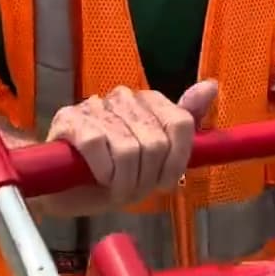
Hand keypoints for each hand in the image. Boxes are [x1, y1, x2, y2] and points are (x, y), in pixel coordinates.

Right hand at [35, 80, 218, 217]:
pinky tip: (97, 178)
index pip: (180, 123)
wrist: (64, 190)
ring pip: (128, 148)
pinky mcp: (69, 120)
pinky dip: (102, 172)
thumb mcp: (156, 159)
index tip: (163, 181)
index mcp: (149, 102)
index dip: (176, 161)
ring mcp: (95, 106)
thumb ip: (185, 126)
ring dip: (124, 181)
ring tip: (114, 187)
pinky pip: (97, 146)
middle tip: (132, 188)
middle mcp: (124, 97)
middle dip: (147, 177)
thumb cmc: (111, 174)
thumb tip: (210, 86)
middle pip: (156, 142)